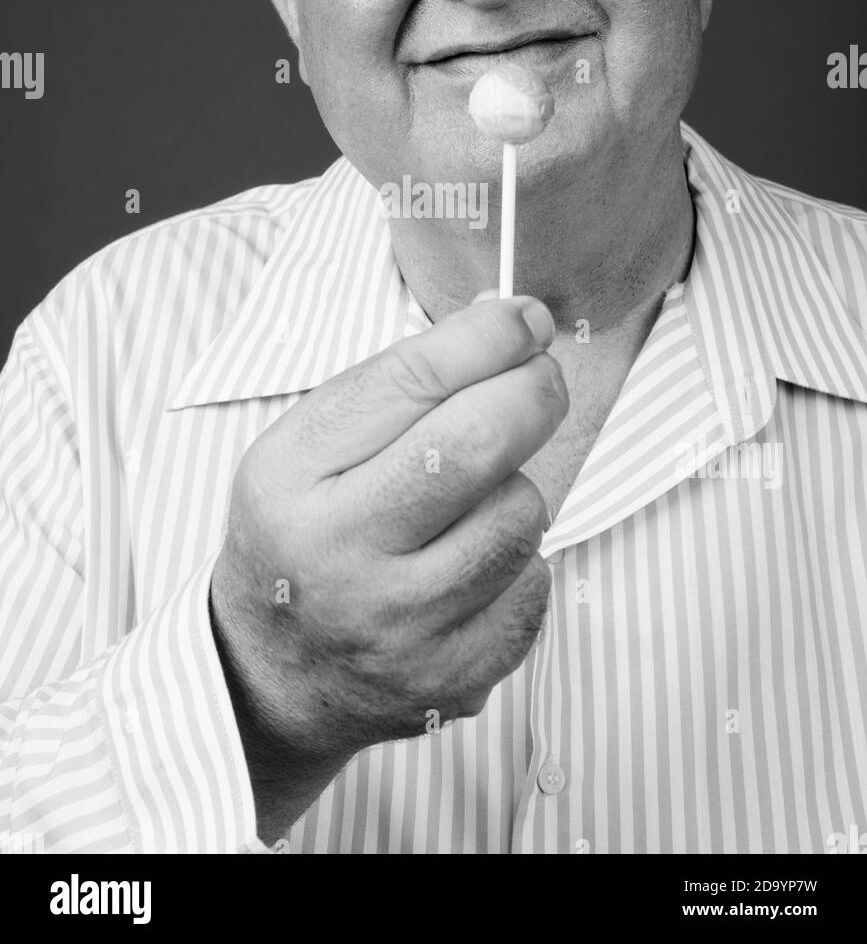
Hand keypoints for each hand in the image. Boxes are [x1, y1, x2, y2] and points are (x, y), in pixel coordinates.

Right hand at [210, 295, 567, 835]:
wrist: (273, 673)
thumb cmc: (305, 532)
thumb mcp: (309, 446)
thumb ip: (399, 384)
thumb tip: (514, 324)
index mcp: (291, 480)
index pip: (410, 382)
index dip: (487, 338)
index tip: (525, 318)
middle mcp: (338, 557)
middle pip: (476, 445)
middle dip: (532, 392)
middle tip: (541, 377)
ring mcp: (397, 628)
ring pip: (519, 514)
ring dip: (517, 486)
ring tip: (476, 496)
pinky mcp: (452, 678)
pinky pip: (534, 585)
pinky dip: (520, 559)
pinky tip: (473, 565)